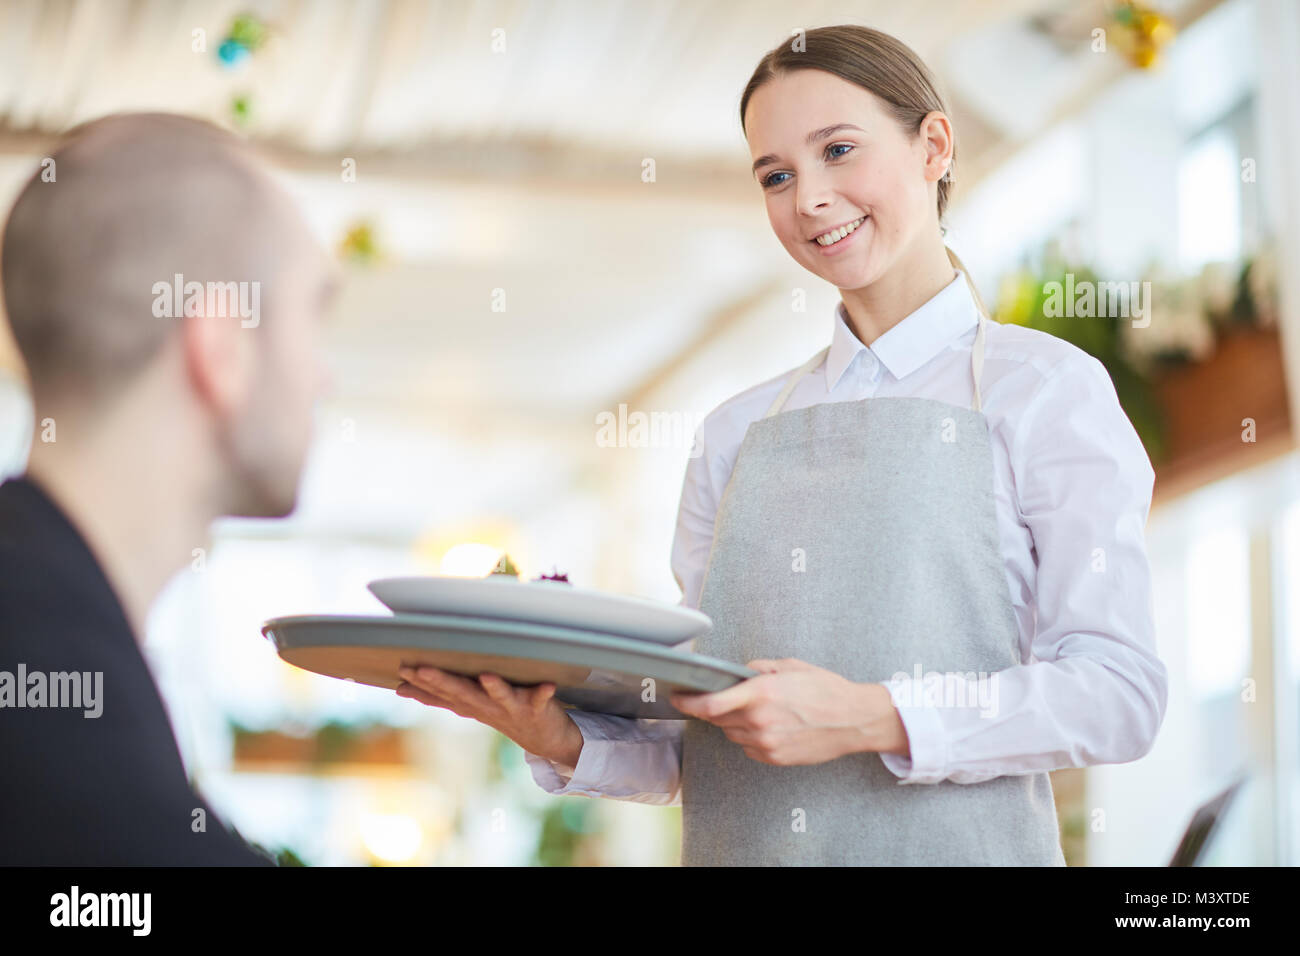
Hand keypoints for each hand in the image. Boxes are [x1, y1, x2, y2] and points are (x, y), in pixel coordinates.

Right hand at [396, 666, 582, 766]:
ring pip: (500, 696)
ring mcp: (513, 708)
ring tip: (486, 676)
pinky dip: (543, 693)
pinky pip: (540, 699)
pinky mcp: (537, 708)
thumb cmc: (504, 713)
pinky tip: (548, 685)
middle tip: (421, 669)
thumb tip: (401, 688)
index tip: (401, 670)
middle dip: (441, 682)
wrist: (544, 740)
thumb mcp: (468, 704)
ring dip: (493, 687)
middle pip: (463, 694)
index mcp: (472, 703)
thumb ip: (439, 695)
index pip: (442, 693)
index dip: (421, 683)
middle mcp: (488, 707)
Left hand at [670, 658, 908, 765]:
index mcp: (761, 693)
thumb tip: (738, 673)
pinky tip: (772, 726)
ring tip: (762, 710)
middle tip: (730, 698)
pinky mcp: (774, 758)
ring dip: (735, 722)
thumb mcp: (790, 666)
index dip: (687, 702)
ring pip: (732, 733)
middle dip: (716, 708)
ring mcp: (766, 743)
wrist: (853, 720)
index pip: (710, 704)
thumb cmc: (825, 689)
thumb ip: (758, 668)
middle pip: (718, 718)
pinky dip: (751, 736)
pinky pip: (748, 747)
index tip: (677, 697)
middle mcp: (759, 720)